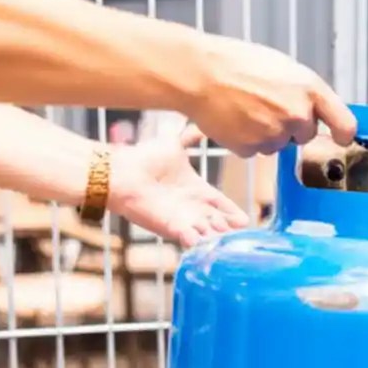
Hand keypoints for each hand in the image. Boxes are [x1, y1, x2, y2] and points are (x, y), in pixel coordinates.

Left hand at [107, 126, 249, 247]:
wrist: (122, 172)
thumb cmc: (144, 158)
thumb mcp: (173, 145)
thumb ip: (190, 137)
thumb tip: (203, 122)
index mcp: (197, 190)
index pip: (221, 203)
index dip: (233, 211)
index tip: (245, 219)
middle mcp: (192, 208)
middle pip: (218, 222)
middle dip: (229, 227)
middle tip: (242, 230)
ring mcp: (182, 220)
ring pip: (207, 233)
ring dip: (217, 237)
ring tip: (230, 240)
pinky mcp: (171, 228)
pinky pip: (190, 238)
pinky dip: (199, 243)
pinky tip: (209, 245)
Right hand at [187, 34, 356, 156]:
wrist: (200, 73)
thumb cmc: (238, 64)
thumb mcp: (283, 68)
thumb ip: (305, 92)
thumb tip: (318, 112)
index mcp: (310, 89)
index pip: (345, 125)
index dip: (343, 134)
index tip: (341, 138)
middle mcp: (297, 115)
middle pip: (306, 135)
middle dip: (292, 126)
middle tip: (267, 104)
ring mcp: (275, 134)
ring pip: (279, 144)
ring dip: (267, 132)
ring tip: (246, 107)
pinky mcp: (252, 149)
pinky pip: (256, 150)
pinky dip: (246, 139)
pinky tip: (235, 119)